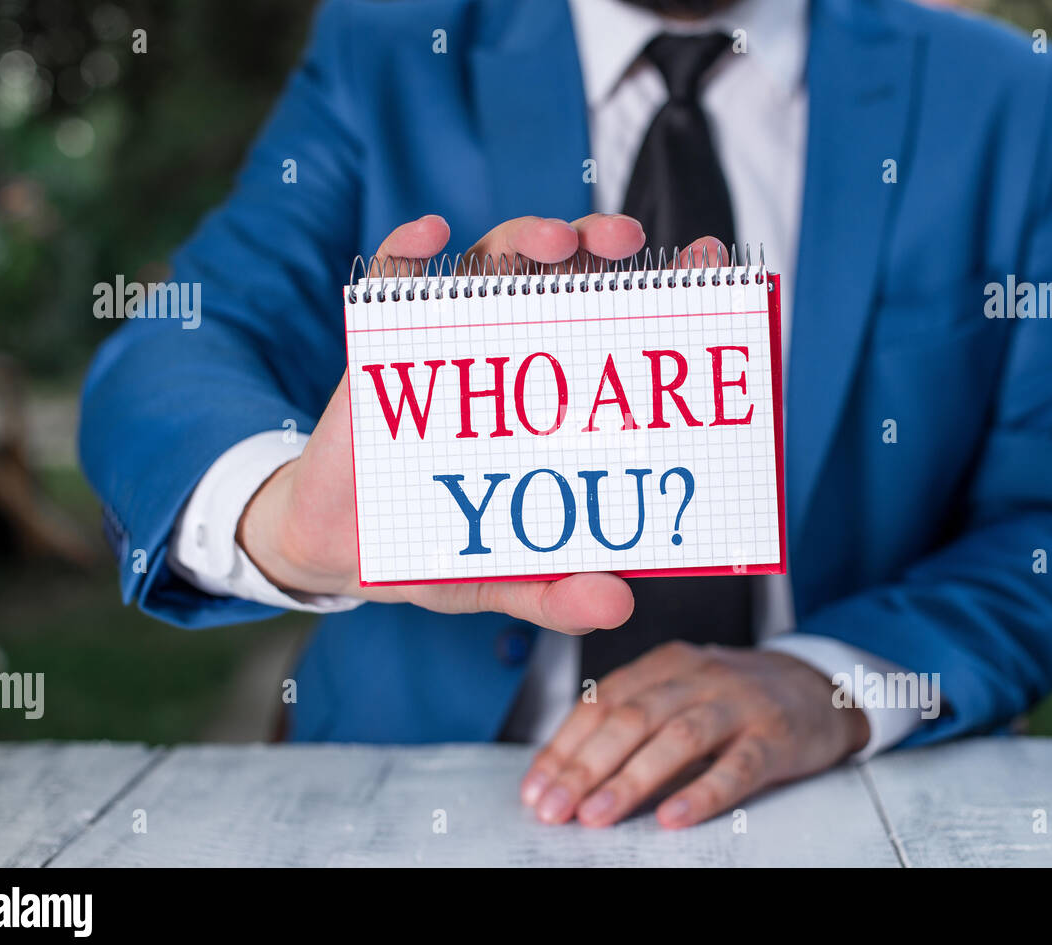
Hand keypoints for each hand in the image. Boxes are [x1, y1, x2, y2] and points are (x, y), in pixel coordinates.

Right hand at [239, 212, 720, 634]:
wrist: (345, 550)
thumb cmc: (436, 550)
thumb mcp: (505, 576)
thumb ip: (557, 592)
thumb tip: (617, 602)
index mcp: (553, 403)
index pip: (617, 329)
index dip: (664, 291)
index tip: (706, 263)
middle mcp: (508, 360)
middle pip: (557, 280)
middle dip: (594, 246)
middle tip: (622, 241)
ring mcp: (445, 347)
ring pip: (488, 270)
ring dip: (521, 240)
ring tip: (551, 242)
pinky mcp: (378, 349)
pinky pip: (389, 285)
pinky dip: (405, 254)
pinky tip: (427, 236)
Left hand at [519, 643, 871, 827]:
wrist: (820, 687)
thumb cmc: (735, 698)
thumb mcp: (681, 691)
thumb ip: (632, 719)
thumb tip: (565, 771)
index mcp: (665, 663)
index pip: (601, 701)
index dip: (563, 746)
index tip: (536, 789)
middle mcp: (698, 676)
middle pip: (631, 718)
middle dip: (585, 767)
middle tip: (554, 809)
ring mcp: (739, 704)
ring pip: (678, 738)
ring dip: (631, 779)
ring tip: (597, 816)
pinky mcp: (776, 737)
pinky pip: (737, 767)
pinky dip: (703, 794)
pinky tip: (673, 818)